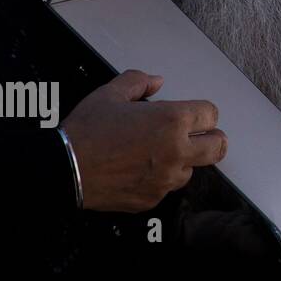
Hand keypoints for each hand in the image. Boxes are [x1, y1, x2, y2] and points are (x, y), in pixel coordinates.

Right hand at [61, 69, 226, 212]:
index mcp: (172, 121)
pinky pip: (166, 188)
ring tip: (158, 154)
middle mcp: (176, 151)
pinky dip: (159, 179)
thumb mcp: (110, 94)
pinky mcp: (152, 198)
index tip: (193, 115)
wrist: (63, 169)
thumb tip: (156, 81)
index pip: (211, 114)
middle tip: (198, 136)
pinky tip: (139, 170)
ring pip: (191, 170)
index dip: (202, 113)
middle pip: (218, 146)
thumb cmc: (86, 131)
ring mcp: (165, 179)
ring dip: (182, 161)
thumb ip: (138, 82)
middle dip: (211, 139)